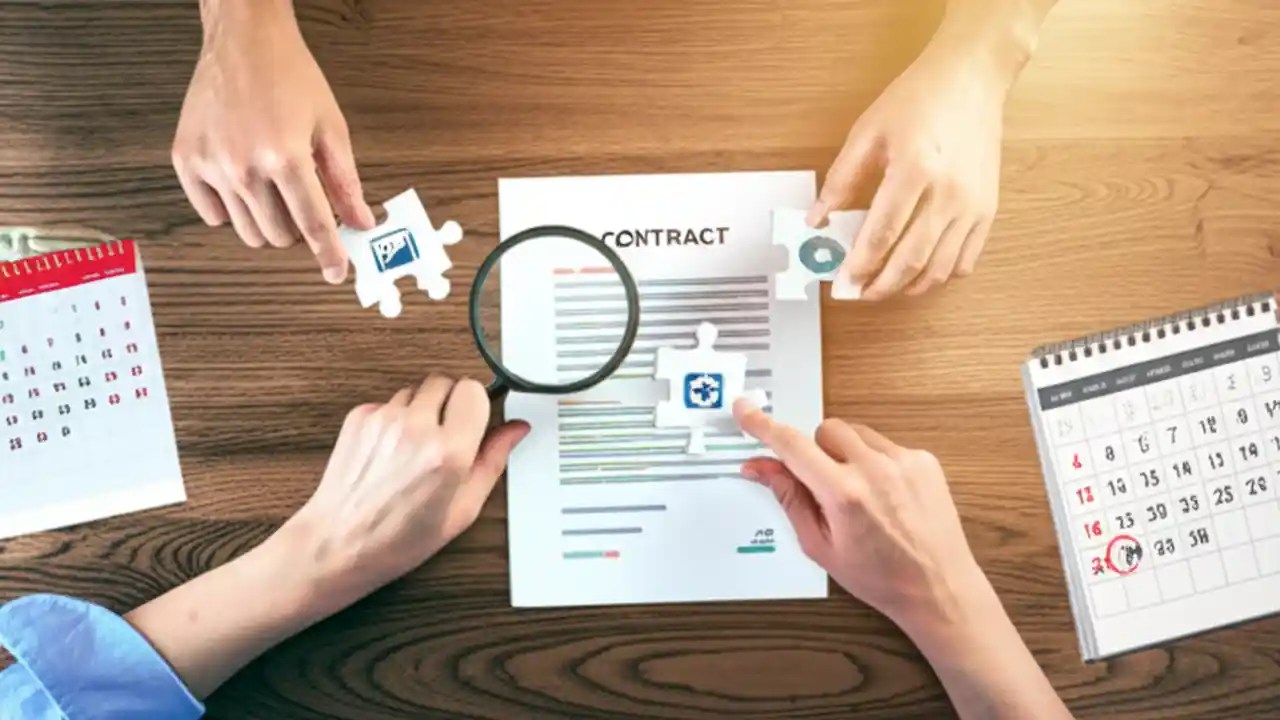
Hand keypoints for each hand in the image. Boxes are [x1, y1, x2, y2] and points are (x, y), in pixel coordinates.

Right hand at [171, 1, 374, 283]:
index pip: (313, 225)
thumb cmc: (291, 77)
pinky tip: (243, 182)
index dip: (329, 255)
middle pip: (278, 235)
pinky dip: (230, 209)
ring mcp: (210, 165)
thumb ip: (346, 182)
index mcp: (286, 157)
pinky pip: (211, 213)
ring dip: (266, 222)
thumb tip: (362, 223)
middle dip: (298, 229)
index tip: (336, 272)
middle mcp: (244, 166)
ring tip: (274, 187)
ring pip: (246, 231)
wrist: (243, 40)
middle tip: (303, 202)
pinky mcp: (184, 159)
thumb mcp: (331, 128)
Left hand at [281, 376, 529, 612]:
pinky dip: (395, 419)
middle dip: (451, 404)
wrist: (338, 543)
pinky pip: (388, 403)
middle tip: (447, 437)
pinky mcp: (359, 417)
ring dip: (422, 411)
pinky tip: (392, 452)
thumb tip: (514, 431)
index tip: (475, 423)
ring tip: (416, 450)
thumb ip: (492, 462)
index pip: (474, 391)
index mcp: (448, 452)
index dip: (477, 406)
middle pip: (446, 382)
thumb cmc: (398, 538)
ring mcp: (383, 420)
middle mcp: (415, 428)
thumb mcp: (462, 510)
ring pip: (416, 390)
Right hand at [733, 399, 1071, 718]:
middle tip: (824, 488)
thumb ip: (788, 498)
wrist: (938, 587)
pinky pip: (885, 444)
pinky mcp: (924, 460)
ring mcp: (904, 461)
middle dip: (816, 453)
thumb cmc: (880, 576)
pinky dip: (876, 461)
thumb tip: (760, 468)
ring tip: (858, 494)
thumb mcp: (820, 545)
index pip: (792, 446)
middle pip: (824, 430)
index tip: (745, 410)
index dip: (763, 426)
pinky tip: (884, 495)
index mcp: (844, 494)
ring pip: (855, 433)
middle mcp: (875, 470)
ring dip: (846, 454)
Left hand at [809, 34, 1008, 299]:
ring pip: (940, 268)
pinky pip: (966, 259)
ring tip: (884, 288)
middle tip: (858, 292)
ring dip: (909, 287)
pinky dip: (941, 275)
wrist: (971, 79)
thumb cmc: (919, 99)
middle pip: (912, 260)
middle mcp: (948, 193)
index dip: (860, 264)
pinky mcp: (988, 209)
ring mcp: (972, 205)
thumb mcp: (868, 132)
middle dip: (880, 286)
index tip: (843, 279)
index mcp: (915, 170)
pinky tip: (920, 273)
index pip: (882, 233)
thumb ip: (841, 178)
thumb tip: (818, 218)